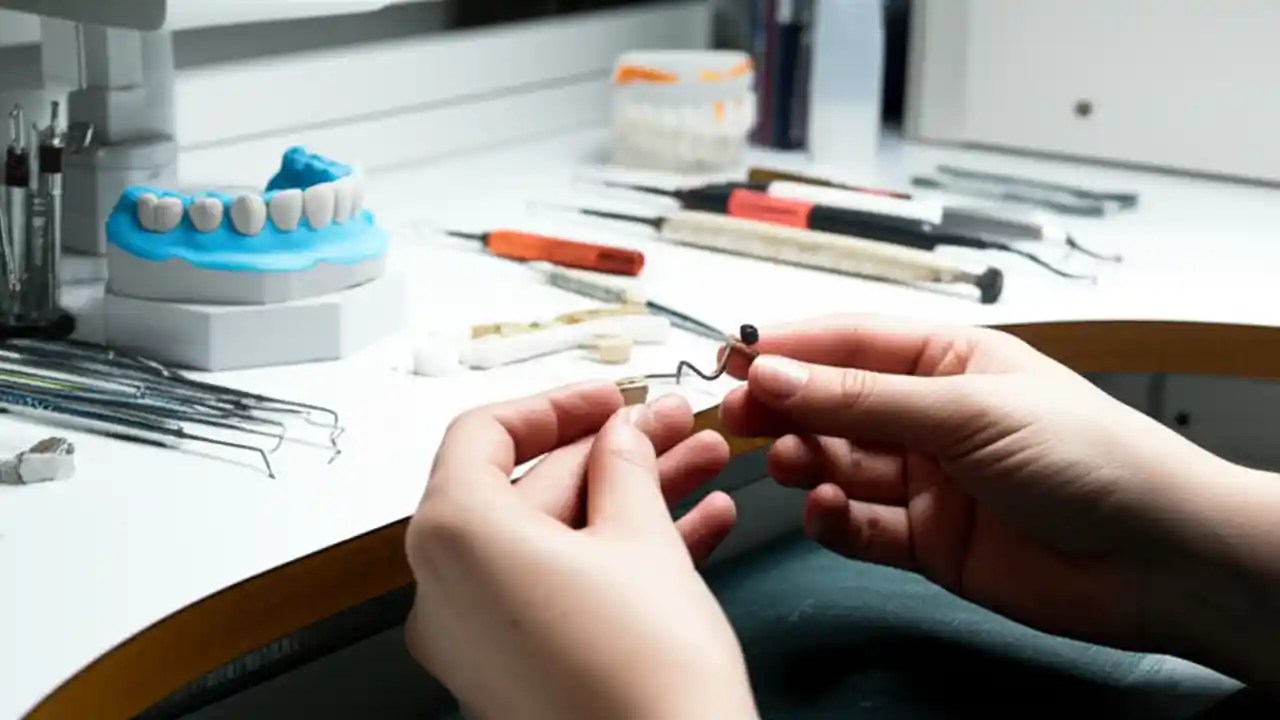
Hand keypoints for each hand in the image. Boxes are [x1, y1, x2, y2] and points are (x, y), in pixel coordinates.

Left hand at [405, 382, 757, 719]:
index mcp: (456, 538)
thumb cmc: (645, 680)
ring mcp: (479, 637)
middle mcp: (448, 589)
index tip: (611, 397)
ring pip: (559, 539)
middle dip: (616, 453)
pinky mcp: (517, 670)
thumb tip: (621, 433)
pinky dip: (620, 556)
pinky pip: (563, 589)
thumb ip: (624, 465)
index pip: (484, 435)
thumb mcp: (641, 539)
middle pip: (530, 488)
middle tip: (675, 426)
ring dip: (633, 499)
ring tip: (703, 465)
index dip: (556, 405)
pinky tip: (695, 528)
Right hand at [718, 316, 1254, 656]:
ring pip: (840, 464)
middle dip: (786, 407)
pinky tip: (828, 512)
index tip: (730, 355)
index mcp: (950, 359)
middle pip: (834, 403)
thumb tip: (776, 371)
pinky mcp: (927, 540)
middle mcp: (932, 415)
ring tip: (792, 465)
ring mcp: (928, 479)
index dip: (788, 346)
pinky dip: (834, 519)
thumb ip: (862, 398)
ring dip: (808, 463)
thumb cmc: (1091, 458)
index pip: (850, 341)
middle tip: (739, 416)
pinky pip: (860, 525)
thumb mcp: (968, 410)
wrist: (1157, 559)